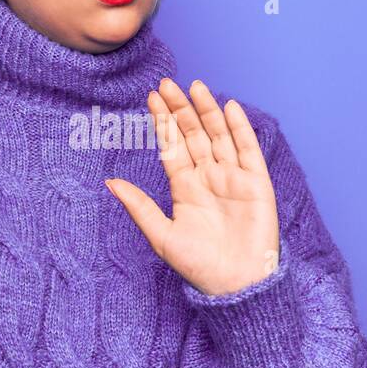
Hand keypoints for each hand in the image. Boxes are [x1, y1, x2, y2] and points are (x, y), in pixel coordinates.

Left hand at [105, 78, 280, 296]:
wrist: (235, 284)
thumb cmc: (198, 266)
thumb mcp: (161, 235)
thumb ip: (139, 206)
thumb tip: (110, 182)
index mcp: (185, 187)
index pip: (173, 146)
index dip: (163, 122)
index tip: (152, 97)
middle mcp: (209, 177)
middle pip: (194, 134)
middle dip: (181, 109)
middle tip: (168, 83)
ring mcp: (233, 178)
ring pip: (219, 135)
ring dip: (207, 111)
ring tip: (195, 86)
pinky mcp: (257, 183)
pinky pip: (247, 149)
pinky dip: (239, 128)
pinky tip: (228, 107)